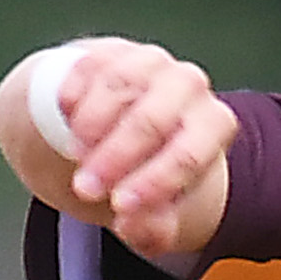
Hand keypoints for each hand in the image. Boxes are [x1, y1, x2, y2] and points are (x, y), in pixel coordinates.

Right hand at [0, 38, 237, 259]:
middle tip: (84, 190)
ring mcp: (151, 62)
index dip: (153, 183)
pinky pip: (90, 66)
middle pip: (152, 119)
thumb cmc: (153, 173)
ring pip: (120, 86)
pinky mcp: (113, 51)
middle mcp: (190, 85)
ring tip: (75, 157)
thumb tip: (133, 226)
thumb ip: (154, 228)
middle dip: (114, 158)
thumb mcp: (161, 211)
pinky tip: (66, 119)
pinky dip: (74, 95)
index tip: (118, 209)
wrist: (132, 128)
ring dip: (91, 126)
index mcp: (215, 125)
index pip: (189, 154)